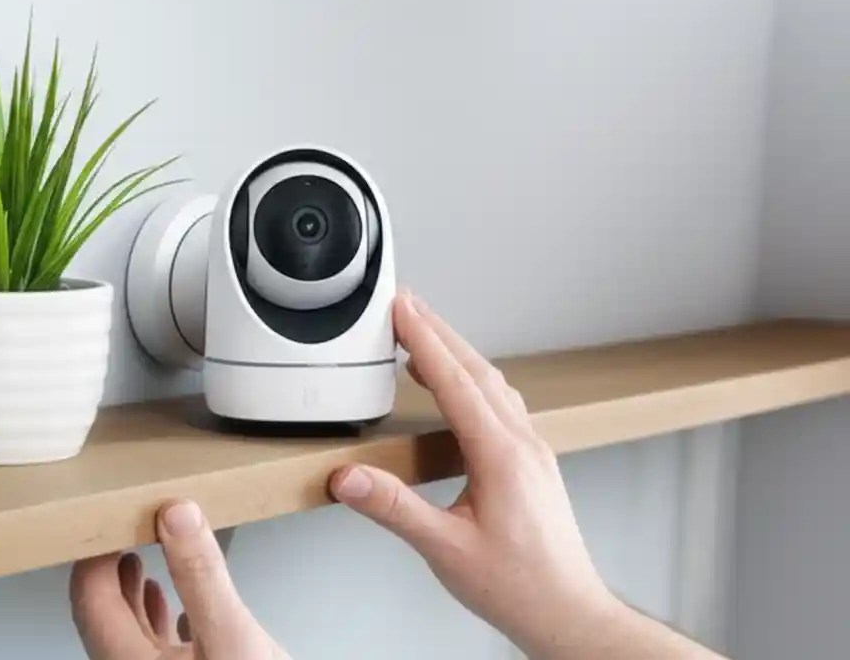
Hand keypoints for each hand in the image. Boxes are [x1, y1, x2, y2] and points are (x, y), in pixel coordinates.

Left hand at [70, 500, 289, 659]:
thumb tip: (175, 516)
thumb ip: (200, 576)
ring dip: (135, 595)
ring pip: (131, 637)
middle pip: (103, 616)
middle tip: (121, 529)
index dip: (92, 552)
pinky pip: (160, 654)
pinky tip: (185, 612)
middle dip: (110, 569)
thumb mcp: (230, 637)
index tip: (107, 517)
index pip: (87, 598)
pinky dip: (165, 622)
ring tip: (143, 559)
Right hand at [329, 292, 719, 658]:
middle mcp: (522, 444)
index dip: (423, 340)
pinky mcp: (532, 464)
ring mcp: (531, 452)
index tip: (400, 307)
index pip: (455, 382)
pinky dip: (472, 381)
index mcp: (502, 455)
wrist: (569, 614)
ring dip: (456, 353)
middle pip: (476, 370)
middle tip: (406, 302)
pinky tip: (459, 389)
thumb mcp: (445, 549)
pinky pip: (501, 404)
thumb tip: (348, 477)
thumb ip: (393, 509)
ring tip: (424, 335)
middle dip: (437, 331)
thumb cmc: (519, 587)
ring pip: (491, 384)